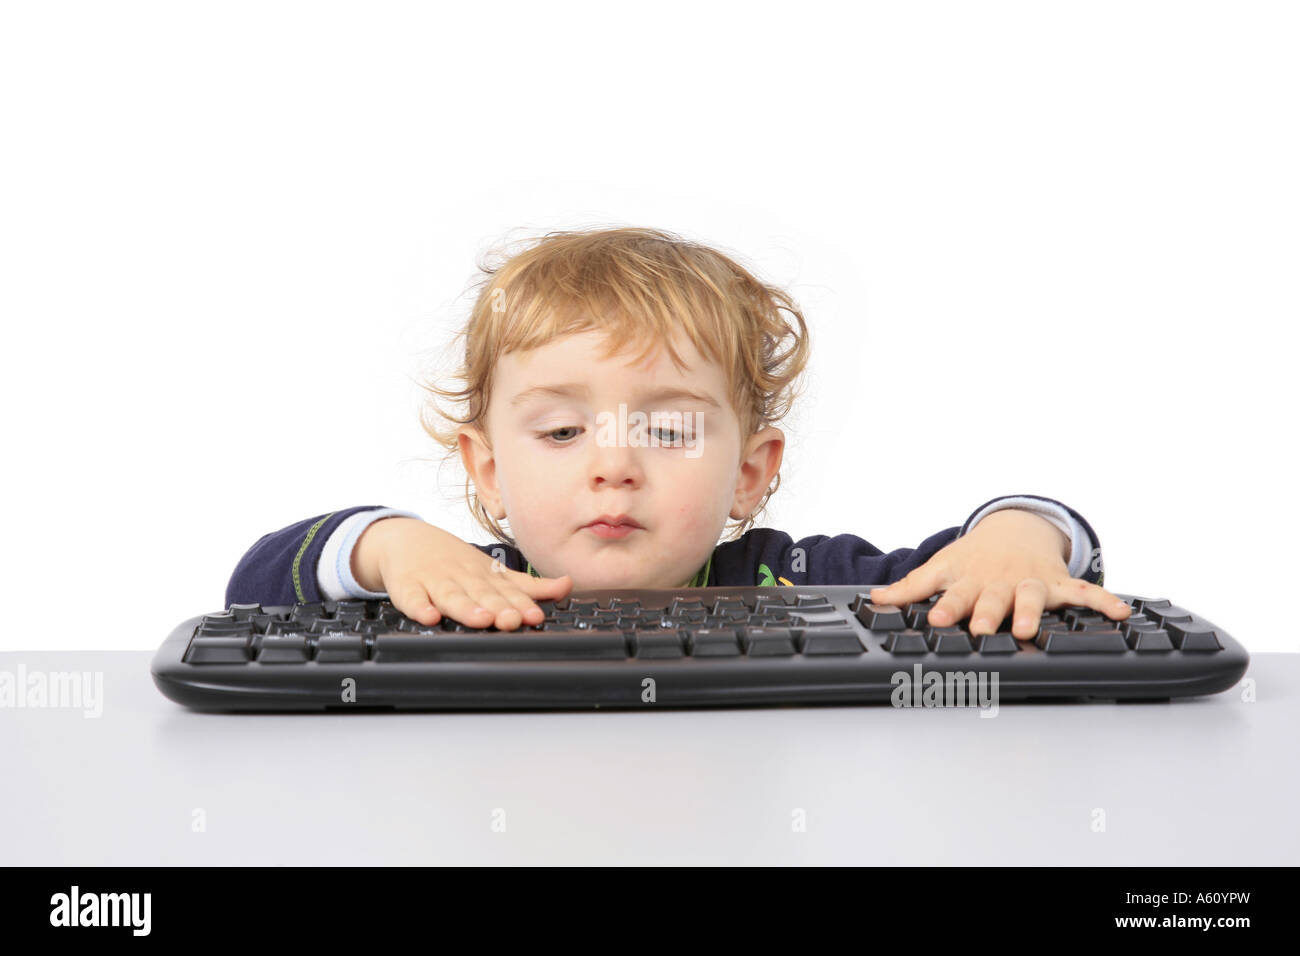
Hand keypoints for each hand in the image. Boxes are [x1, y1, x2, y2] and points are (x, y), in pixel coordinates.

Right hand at [361, 518, 571, 630]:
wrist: (406, 539)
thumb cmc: (455, 563)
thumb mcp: (493, 572)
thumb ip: (529, 585)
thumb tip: (568, 585)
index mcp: (485, 576)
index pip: (507, 591)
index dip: (521, 604)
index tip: (535, 616)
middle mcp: (463, 577)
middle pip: (482, 594)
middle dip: (499, 608)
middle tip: (513, 620)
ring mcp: (434, 581)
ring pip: (451, 596)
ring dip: (466, 608)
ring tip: (481, 620)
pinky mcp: (407, 587)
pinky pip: (411, 598)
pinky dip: (419, 607)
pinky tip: (429, 617)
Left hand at [867, 510, 1130, 637]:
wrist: (1012, 530)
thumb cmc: (971, 559)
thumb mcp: (940, 567)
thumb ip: (910, 588)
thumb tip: (874, 599)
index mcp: (968, 580)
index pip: (953, 594)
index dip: (945, 607)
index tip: (936, 620)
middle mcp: (998, 581)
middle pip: (991, 598)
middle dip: (988, 613)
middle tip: (983, 629)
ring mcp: (1028, 581)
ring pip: (1030, 596)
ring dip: (1032, 609)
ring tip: (1031, 626)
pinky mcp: (1056, 583)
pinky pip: (1084, 592)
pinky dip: (1103, 601)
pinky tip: (1122, 613)